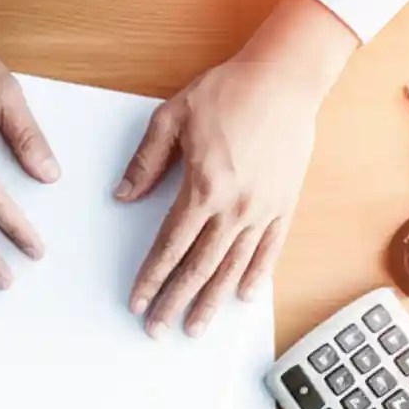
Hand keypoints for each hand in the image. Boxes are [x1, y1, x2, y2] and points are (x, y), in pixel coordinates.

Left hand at [115, 0, 357, 336]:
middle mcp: (234, 207)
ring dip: (212, 301)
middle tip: (157, 329)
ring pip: (233, 267)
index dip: (152, 277)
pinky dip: (255, 276)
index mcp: (204, 187)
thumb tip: (123, 196)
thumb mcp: (173, 117)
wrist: (284, 78)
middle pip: (199, 267)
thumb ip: (146, 161)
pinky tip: (242, 296)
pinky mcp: (285, 204)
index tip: (138, 301)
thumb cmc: (229, 91)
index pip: (171, 245)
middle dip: (175, 301)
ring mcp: (263, 209)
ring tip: (195, 327)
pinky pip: (269, 250)